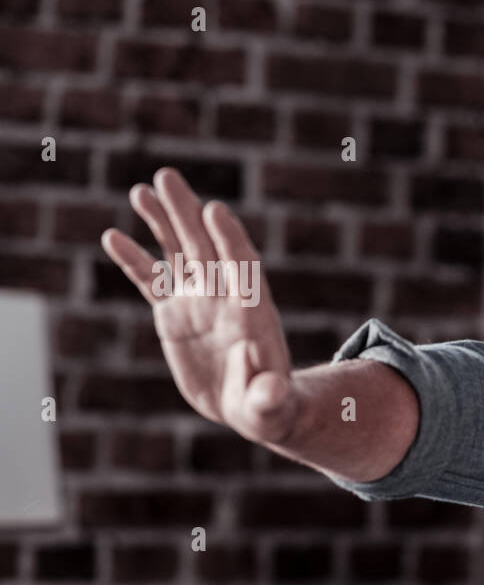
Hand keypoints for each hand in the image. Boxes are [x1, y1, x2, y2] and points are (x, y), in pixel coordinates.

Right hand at [100, 168, 297, 443]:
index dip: (230, 239)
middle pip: (206, 247)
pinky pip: (151, 281)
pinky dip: (133, 260)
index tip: (215, 210)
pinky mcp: (175, 314)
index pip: (244, 267)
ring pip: (178, 254)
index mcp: (253, 313)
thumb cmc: (268, 407)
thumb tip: (271, 391)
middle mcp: (224, 298)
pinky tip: (111, 236)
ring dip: (161, 222)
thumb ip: (270, 396)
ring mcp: (198, 301)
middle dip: (187, 214)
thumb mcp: (271, 407)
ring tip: (142, 191)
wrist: (250, 405)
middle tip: (168, 177)